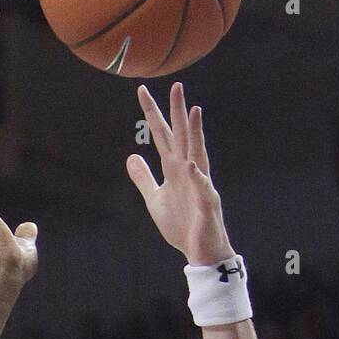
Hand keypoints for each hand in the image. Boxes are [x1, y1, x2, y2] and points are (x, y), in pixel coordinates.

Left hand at [126, 82, 233, 264]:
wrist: (200, 253)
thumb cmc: (182, 226)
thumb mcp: (155, 200)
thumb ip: (144, 178)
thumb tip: (131, 156)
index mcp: (175, 169)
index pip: (163, 135)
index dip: (152, 114)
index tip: (142, 91)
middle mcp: (189, 171)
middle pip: (182, 136)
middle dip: (178, 112)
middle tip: (175, 85)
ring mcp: (200, 185)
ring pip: (197, 153)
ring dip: (195, 133)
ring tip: (193, 111)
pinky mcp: (207, 204)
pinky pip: (202, 188)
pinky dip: (197, 177)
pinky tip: (190, 165)